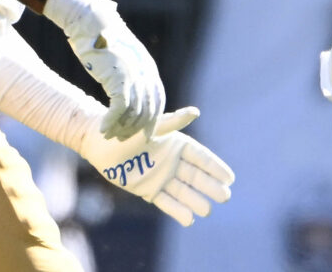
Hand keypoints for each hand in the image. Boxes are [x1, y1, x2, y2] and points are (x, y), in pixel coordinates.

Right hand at [44, 0, 165, 140]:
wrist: (93, 22)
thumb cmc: (103, 38)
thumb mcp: (122, 56)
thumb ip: (129, 71)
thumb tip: (124, 83)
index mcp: (148, 69)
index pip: (158, 101)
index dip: (152, 120)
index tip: (145, 135)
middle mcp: (145, 74)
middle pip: (148, 111)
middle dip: (135, 129)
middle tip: (120, 139)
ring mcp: (134, 76)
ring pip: (133, 114)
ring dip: (121, 129)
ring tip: (108, 135)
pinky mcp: (118, 79)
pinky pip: (119, 109)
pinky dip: (111, 122)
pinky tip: (102, 129)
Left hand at [78, 106, 234, 226]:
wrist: (101, 143)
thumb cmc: (128, 130)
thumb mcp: (152, 126)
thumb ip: (174, 122)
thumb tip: (195, 112)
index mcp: (177, 144)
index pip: (202, 158)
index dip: (216, 168)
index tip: (230, 179)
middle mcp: (172, 162)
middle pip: (196, 177)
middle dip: (210, 187)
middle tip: (225, 197)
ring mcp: (162, 177)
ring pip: (183, 191)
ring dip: (196, 201)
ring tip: (207, 211)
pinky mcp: (149, 190)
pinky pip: (166, 202)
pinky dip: (177, 211)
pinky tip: (190, 220)